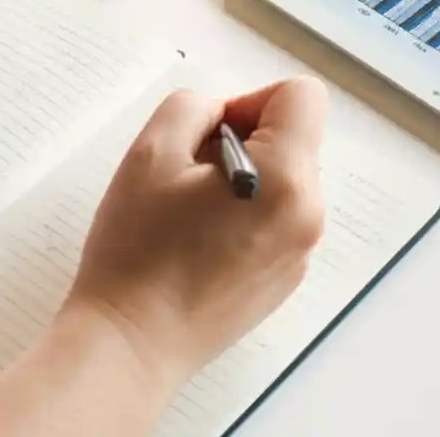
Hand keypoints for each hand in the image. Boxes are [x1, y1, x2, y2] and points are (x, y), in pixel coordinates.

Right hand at [65, 77, 328, 386]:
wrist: (132, 343)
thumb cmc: (136, 251)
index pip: (302, 97)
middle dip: (242, 141)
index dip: (252, 99)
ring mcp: (299, 254)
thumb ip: (192, 108)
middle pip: (292, 140)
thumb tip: (221, 116)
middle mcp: (307, 217)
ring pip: (281, 181)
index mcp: (286, 181)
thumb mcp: (151, 153)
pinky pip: (274, 221)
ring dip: (239, 179)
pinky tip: (195, 244)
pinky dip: (241, 216)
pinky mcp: (282, 280)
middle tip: (184, 177)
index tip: (210, 133)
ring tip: (186, 214)